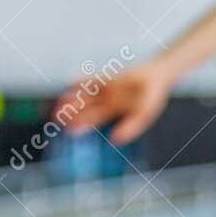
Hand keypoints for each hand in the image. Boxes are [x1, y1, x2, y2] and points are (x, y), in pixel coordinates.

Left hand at [54, 61, 172, 144]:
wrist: (158, 76)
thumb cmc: (154, 97)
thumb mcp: (144, 116)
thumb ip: (131, 128)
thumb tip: (115, 141)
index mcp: (116, 113)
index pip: (95, 121)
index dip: (82, 126)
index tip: (70, 131)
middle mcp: (109, 102)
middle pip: (87, 109)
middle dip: (72, 114)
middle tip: (57, 119)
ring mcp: (107, 89)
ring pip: (87, 95)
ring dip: (74, 99)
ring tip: (60, 103)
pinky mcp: (108, 77)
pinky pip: (92, 80)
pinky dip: (82, 82)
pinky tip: (71, 83)